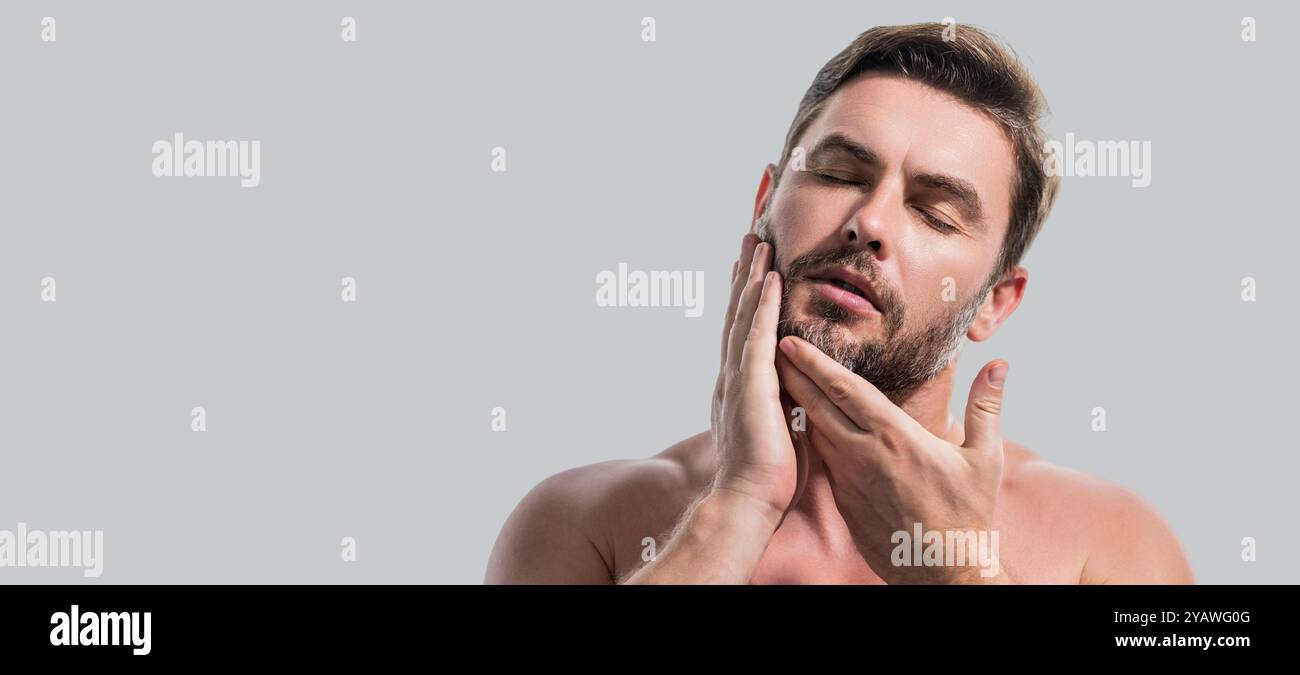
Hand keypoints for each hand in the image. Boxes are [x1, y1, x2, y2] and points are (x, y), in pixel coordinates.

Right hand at [709, 234, 798, 521]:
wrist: (748, 501)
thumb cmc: (769, 477)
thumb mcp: (781, 430)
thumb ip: (787, 405)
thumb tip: (802, 393)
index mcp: (739, 386)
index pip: (742, 331)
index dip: (747, 297)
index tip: (752, 267)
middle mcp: (732, 375)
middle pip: (737, 312)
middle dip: (744, 272)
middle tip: (749, 235)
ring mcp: (738, 377)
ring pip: (743, 314)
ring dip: (752, 275)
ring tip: (758, 240)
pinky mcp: (750, 384)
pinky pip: (756, 334)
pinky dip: (762, 303)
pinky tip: (770, 277)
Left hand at [775, 335, 1008, 583]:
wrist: (943, 571)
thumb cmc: (968, 514)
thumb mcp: (985, 458)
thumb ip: (986, 406)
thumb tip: (1000, 364)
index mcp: (896, 437)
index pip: (846, 390)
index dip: (816, 363)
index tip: (792, 342)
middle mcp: (864, 454)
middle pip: (818, 405)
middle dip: (794, 374)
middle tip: (771, 348)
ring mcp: (850, 478)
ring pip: (815, 431)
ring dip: (798, 403)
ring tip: (782, 377)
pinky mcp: (843, 500)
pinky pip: (822, 458)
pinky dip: (809, 435)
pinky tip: (802, 422)